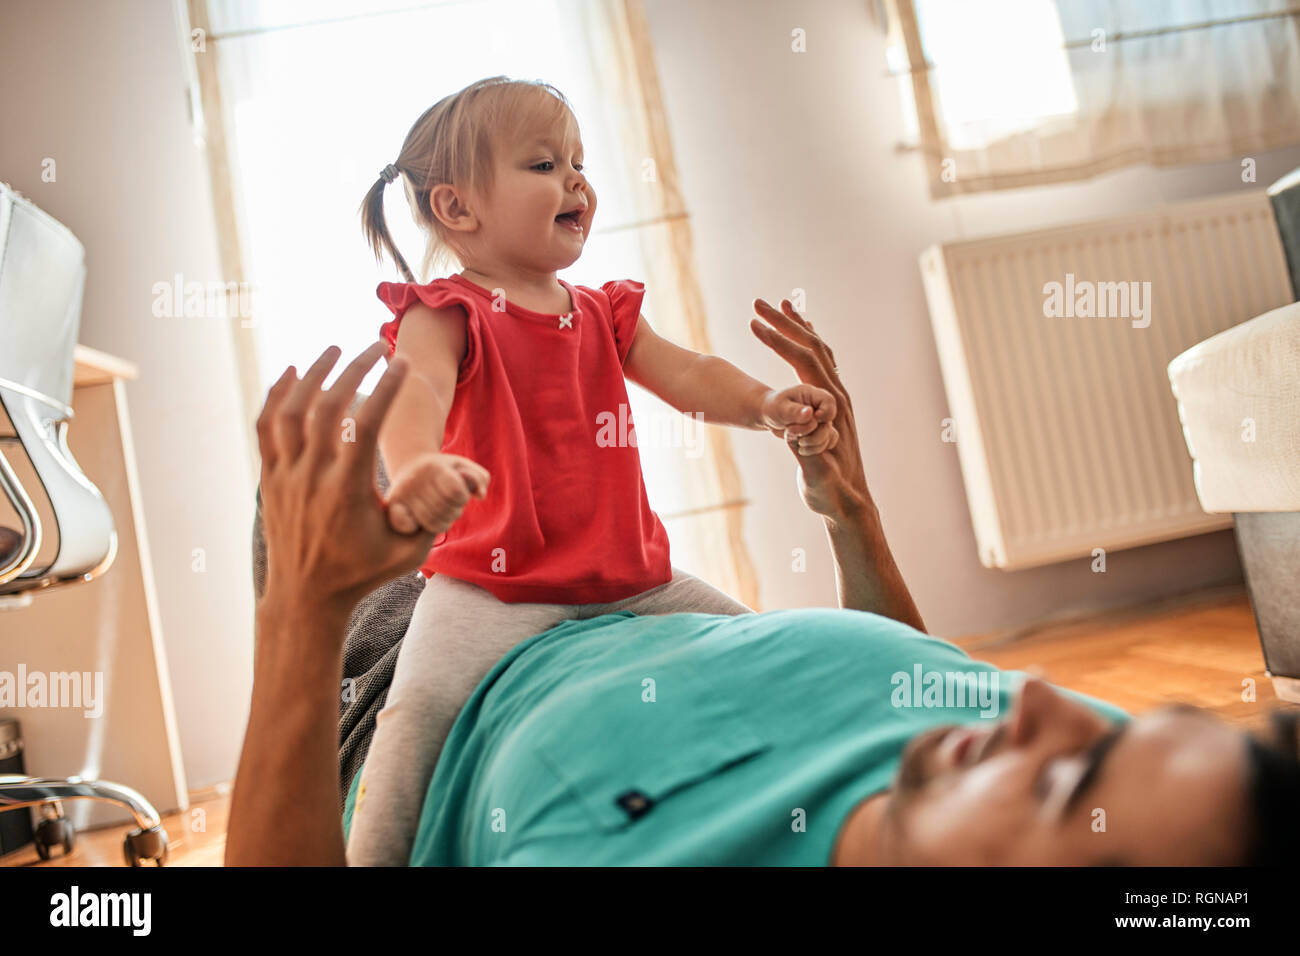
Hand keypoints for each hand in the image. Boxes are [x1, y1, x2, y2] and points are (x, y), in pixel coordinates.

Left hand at [256, 342, 436, 618]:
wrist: (305, 597)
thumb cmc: (362, 573)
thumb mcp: (407, 551)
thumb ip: (432, 517)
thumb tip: (456, 486)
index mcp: (347, 490)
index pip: (365, 424)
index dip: (385, 388)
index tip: (401, 364)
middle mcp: (312, 476)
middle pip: (328, 405)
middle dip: (355, 367)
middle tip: (376, 346)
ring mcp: (286, 475)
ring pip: (292, 408)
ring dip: (314, 372)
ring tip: (337, 350)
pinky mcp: (269, 477)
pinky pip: (267, 425)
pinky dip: (277, 393)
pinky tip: (291, 371)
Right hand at [386, 451, 489, 534]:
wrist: (411, 466)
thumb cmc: (445, 471)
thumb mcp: (464, 467)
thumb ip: (480, 478)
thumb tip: (480, 495)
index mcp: (434, 467)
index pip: (456, 492)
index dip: (462, 498)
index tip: (459, 494)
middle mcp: (415, 479)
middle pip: (445, 510)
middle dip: (454, 511)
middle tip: (449, 505)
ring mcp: (401, 494)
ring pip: (432, 523)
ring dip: (443, 522)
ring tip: (440, 512)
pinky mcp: (391, 507)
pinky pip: (406, 527)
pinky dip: (417, 528)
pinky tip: (421, 520)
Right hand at [749, 299, 868, 521]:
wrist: (850, 503)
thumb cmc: (830, 492)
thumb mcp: (816, 477)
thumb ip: (807, 453)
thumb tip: (793, 435)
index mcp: (833, 406)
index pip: (804, 360)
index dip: (777, 340)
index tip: (752, 324)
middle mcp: (839, 395)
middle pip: (812, 345)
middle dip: (783, 322)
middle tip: (757, 302)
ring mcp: (838, 398)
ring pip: (820, 349)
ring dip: (797, 326)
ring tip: (779, 306)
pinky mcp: (834, 405)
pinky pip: (821, 364)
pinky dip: (807, 344)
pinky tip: (799, 336)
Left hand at [760, 384, 837, 454]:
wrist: (768, 415)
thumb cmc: (773, 407)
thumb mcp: (779, 407)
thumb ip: (794, 411)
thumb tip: (810, 413)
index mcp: (812, 395)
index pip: (829, 402)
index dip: (824, 414)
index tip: (812, 419)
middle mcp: (819, 409)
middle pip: (828, 425)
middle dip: (812, 435)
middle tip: (792, 433)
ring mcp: (820, 422)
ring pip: (828, 437)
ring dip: (812, 445)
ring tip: (795, 442)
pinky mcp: (818, 433)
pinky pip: (826, 444)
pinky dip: (814, 449)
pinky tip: (800, 448)